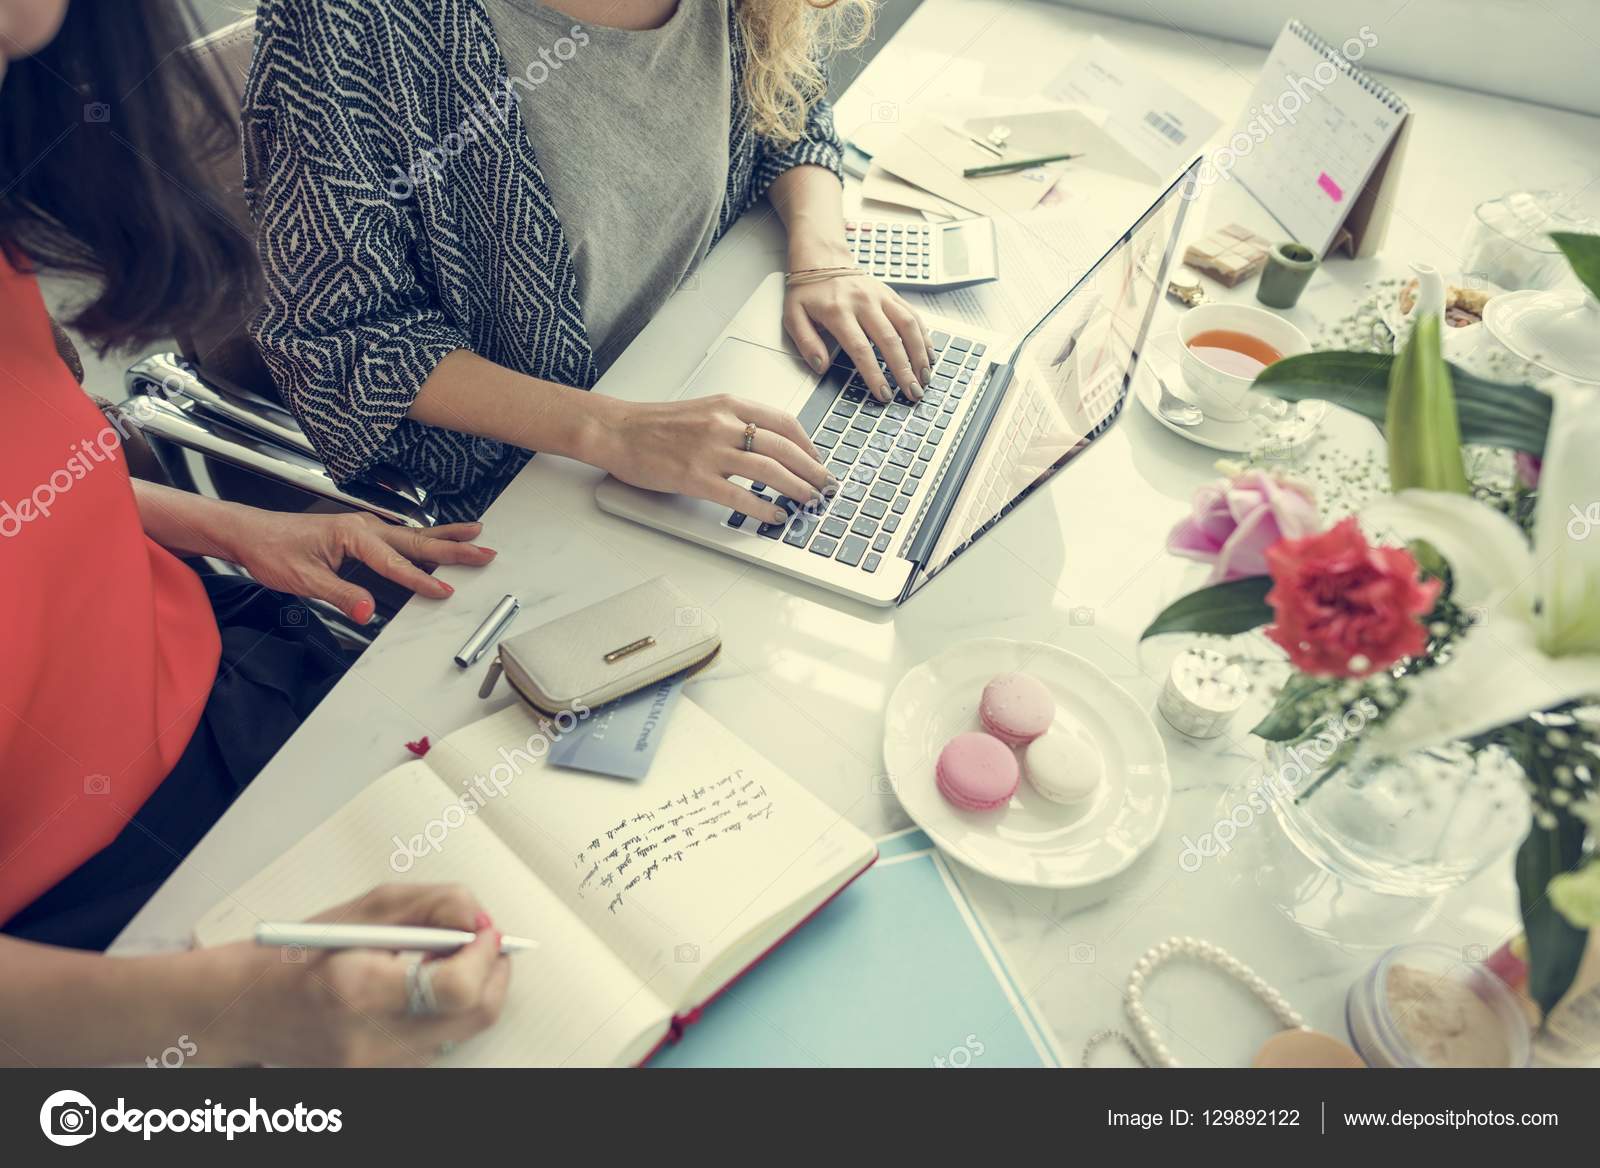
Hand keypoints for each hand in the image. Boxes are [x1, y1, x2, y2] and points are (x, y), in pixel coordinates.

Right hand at [209, 884, 510, 1066]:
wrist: (246, 1011)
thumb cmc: (297, 956)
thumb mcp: (364, 912)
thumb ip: (432, 906)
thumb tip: (480, 918)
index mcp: (358, 990)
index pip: (456, 986)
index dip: (484, 953)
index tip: (485, 929)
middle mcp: (371, 1041)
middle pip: (474, 1014)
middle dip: (491, 970)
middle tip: (482, 941)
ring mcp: (379, 1068)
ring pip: (464, 1030)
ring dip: (469, 989)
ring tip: (438, 961)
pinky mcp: (385, 1078)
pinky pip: (441, 1043)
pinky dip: (446, 1011)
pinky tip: (421, 988)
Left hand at [222, 511, 495, 624]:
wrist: (249, 534)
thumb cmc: (272, 550)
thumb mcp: (303, 580)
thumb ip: (340, 594)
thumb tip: (368, 612)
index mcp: (353, 536)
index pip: (394, 563)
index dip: (420, 579)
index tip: (445, 591)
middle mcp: (363, 528)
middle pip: (417, 541)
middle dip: (454, 548)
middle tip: (485, 552)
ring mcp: (363, 529)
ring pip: (413, 535)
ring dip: (446, 538)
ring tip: (475, 535)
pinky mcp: (360, 535)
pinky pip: (400, 538)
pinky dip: (425, 540)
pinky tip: (436, 541)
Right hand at [589, 394, 832, 525]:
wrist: (617, 431)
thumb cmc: (656, 424)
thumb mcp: (705, 409)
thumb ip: (737, 422)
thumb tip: (770, 445)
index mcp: (729, 404)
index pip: (783, 422)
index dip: (808, 445)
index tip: (817, 460)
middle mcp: (724, 424)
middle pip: (784, 448)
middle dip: (812, 470)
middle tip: (826, 487)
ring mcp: (710, 451)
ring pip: (769, 471)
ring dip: (797, 489)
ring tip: (810, 502)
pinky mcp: (695, 477)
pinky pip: (739, 496)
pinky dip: (763, 508)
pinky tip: (776, 516)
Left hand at [783, 269, 932, 403]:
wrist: (822, 259)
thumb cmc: (808, 292)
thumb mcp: (794, 316)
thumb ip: (806, 343)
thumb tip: (821, 367)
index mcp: (838, 312)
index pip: (860, 349)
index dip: (874, 374)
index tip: (884, 394)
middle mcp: (863, 302)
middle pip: (890, 340)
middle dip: (904, 370)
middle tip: (912, 393)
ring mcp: (880, 297)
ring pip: (908, 326)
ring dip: (920, 354)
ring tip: (924, 377)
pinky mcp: (891, 294)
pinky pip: (912, 315)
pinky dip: (924, 336)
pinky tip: (928, 355)